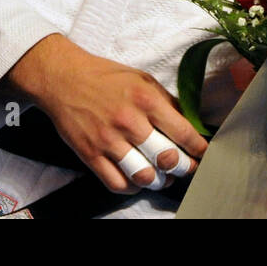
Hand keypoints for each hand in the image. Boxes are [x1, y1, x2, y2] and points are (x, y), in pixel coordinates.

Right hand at [5, 35, 208, 193]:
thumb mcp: (141, 79)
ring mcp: (108, 140)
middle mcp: (129, 121)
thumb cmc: (105, 77)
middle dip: (182, 168)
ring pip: (144, 176)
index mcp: (145, 99)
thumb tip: (187, 122)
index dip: (198, 149)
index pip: (182, 132)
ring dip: (159, 181)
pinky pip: (117, 184)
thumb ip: (164, 101)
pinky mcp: (90, 154)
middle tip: (186, 168)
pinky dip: (132, 188)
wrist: (63, 79)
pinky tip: (137, 179)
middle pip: (167, 158)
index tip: (203, 154)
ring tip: (163, 177)